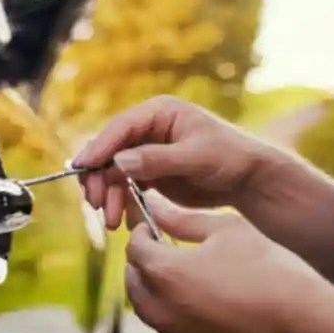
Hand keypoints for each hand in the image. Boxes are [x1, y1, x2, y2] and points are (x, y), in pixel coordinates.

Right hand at [72, 95, 273, 229]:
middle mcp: (148, 129)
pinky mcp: (148, 173)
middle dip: (98, 177)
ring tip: (111, 220)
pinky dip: (117, 201)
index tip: (84, 168)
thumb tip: (119, 161)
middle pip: (109, 150)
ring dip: (106, 195)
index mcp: (159, 112)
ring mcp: (146, 151)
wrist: (249, 180)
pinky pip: (122, 186)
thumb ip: (158, 159)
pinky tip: (120, 219)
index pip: (120, 127)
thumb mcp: (197, 157)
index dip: (100, 147)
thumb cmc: (231, 158)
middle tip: (95, 202)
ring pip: (111, 171)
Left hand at [123, 190, 333, 332]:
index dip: (143, 232)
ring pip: (148, 308)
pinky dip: (174, 314)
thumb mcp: (230, 230)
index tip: (157, 226)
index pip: (134, 246)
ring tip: (184, 275)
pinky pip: (169, 330)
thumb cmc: (274, 274)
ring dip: (155, 289)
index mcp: (164, 272)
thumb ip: (183, 218)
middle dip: (144, 261)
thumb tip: (154, 204)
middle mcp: (160, 310)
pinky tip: (203, 304)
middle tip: (166, 248)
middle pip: (133, 279)